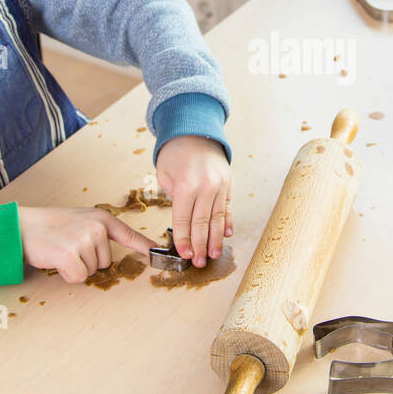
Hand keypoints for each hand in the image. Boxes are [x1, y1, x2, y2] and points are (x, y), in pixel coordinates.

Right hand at [17, 206, 153, 282]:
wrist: (21, 226)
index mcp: (101, 218)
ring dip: (76, 266)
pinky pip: (78, 277)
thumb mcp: (81, 220)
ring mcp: (84, 240)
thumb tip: (112, 254)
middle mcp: (96, 228)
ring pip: (92, 271)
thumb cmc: (50, 226)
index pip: (130, 236)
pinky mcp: (70, 255)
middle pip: (106, 262)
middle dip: (87, 260)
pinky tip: (56, 260)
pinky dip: (66, 274)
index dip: (145, 248)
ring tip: (61, 250)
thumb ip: (100, 232)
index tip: (158, 255)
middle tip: (69, 247)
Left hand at [155, 136, 231, 267]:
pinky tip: (227, 235)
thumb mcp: (165, 174)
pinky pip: (227, 207)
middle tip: (200, 263)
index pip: (183, 221)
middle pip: (202, 224)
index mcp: (186, 186)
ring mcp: (220, 186)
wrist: (195, 131)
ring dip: (216, 239)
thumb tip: (182, 221)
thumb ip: (173, 198)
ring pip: (217, 219)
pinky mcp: (228, 184)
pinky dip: (227, 222)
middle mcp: (206, 187)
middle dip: (200, 245)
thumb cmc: (175, 153)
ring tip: (214, 255)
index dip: (184, 240)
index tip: (185, 255)